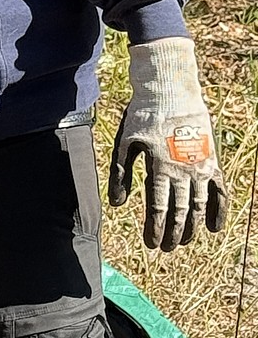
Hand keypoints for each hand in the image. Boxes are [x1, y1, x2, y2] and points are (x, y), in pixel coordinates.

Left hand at [108, 38, 225, 250]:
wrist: (171, 89)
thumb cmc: (144, 115)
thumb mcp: (125, 142)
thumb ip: (120, 174)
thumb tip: (117, 204)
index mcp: (160, 168)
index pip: (158, 208)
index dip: (155, 229)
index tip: (151, 244)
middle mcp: (183, 171)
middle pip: (180, 211)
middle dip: (172, 233)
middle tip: (166, 248)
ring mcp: (201, 167)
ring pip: (199, 205)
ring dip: (192, 227)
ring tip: (184, 241)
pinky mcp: (212, 161)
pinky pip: (220, 191)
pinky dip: (219, 211)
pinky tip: (213, 228)